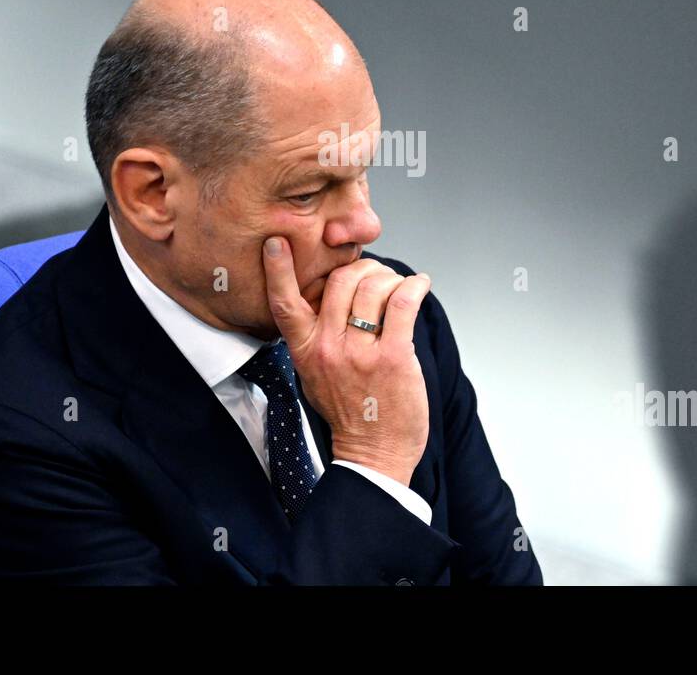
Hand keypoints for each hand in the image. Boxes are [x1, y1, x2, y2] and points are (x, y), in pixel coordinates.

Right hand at [262, 236, 431, 485]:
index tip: (277, 242)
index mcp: (304, 350)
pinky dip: (415, 286)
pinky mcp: (394, 357)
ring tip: (399, 288)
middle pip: (341, 280)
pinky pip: (403, 303)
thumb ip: (315, 334)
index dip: (277, 269)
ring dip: (391, 278)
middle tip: (376, 276)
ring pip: (373, 287)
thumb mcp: (313, 372)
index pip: (284, 303)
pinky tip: (420, 285)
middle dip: (363, 268)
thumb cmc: (347, 410)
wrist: (373, 454)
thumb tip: (329, 293)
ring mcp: (360, 353)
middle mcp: (328, 348)